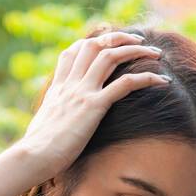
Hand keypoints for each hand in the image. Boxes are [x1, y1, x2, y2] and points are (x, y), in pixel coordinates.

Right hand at [18, 31, 169, 180]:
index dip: (91, 43)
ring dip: (136, 51)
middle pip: (94, 45)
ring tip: (155, 54)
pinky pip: (125, 84)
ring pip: (111, 56)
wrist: (33, 157)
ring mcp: (82, 92)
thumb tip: (50, 130)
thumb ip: (52, 121)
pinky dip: (146, 79)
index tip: (107, 43)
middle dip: (119, 38)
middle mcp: (70, 84)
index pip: (72, 52)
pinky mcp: (94, 106)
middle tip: (139, 42)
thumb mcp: (43, 129)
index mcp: (58, 88)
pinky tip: (162, 81)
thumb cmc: (37, 151)